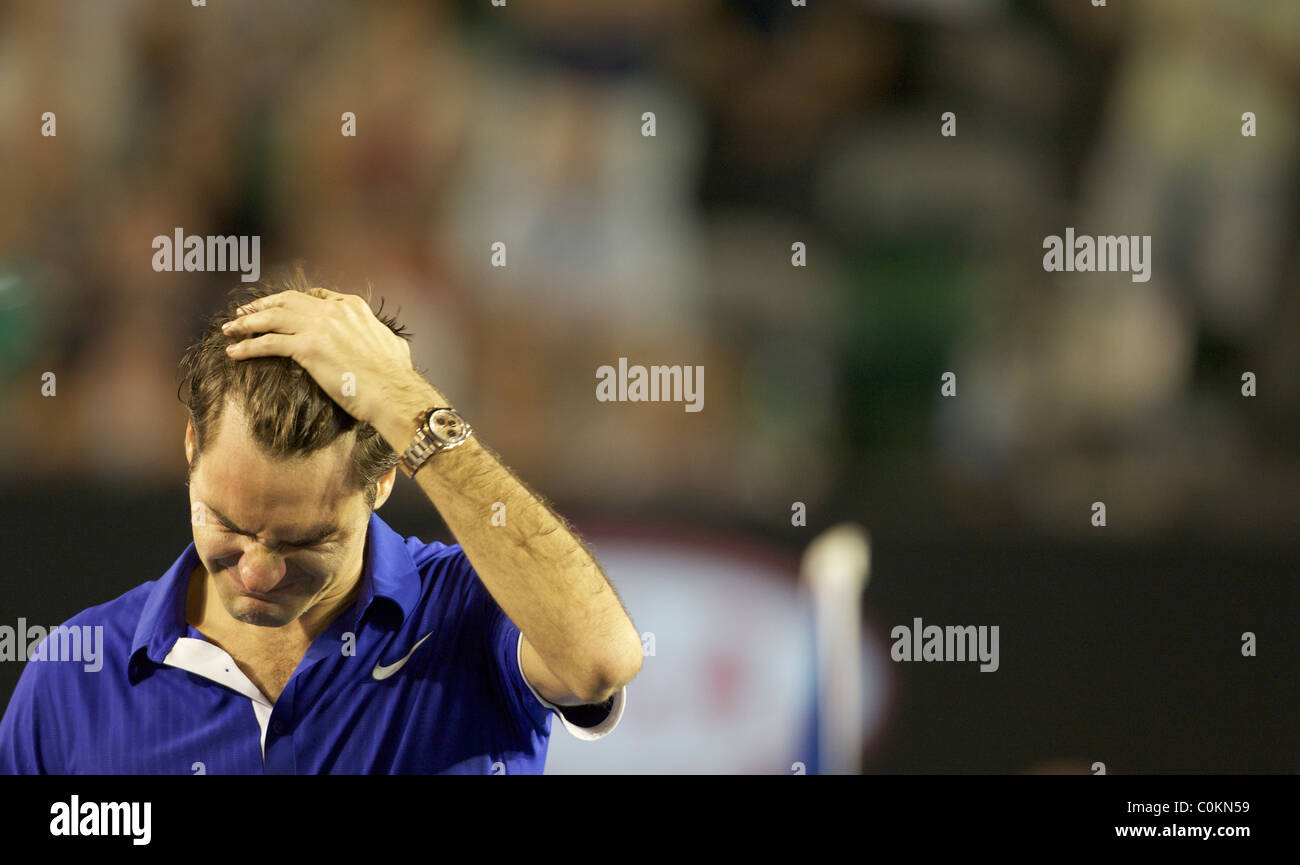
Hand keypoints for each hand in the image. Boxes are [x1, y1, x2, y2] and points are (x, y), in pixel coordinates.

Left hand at [222, 288, 433, 434]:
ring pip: (272, 318)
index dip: (291, 300)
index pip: (315, 295)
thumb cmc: (396, 376)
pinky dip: (247, 346)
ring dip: (246, 323)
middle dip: (261, 305)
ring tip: (230, 329)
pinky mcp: (308, 348)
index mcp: (353, 307)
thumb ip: (382, 337)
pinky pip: (268, 343)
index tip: (278, 306)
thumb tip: (392, 345)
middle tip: (243, 311)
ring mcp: (319, 327)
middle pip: (286, 301)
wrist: (393, 391)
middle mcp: (333, 311)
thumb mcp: (393, 345)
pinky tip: (234, 352)